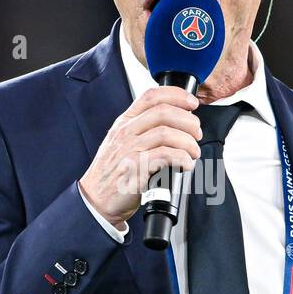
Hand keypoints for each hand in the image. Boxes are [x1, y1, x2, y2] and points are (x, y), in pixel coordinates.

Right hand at [79, 86, 202, 228]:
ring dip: (188, 142)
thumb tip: (176, 121)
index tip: (192, 103)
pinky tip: (186, 164)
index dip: (176, 95)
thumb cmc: (113, 172)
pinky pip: (165, 156)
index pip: (151, 96)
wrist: (96, 198)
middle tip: (197, 133)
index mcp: (125, 122)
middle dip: (188, 121)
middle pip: (163, 112)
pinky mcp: (136, 169)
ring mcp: (129, 150)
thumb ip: (143, 129)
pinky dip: (182, 158)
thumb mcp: (122, 142)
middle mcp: (126, 133)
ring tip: (193, 152)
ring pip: (166, 134)